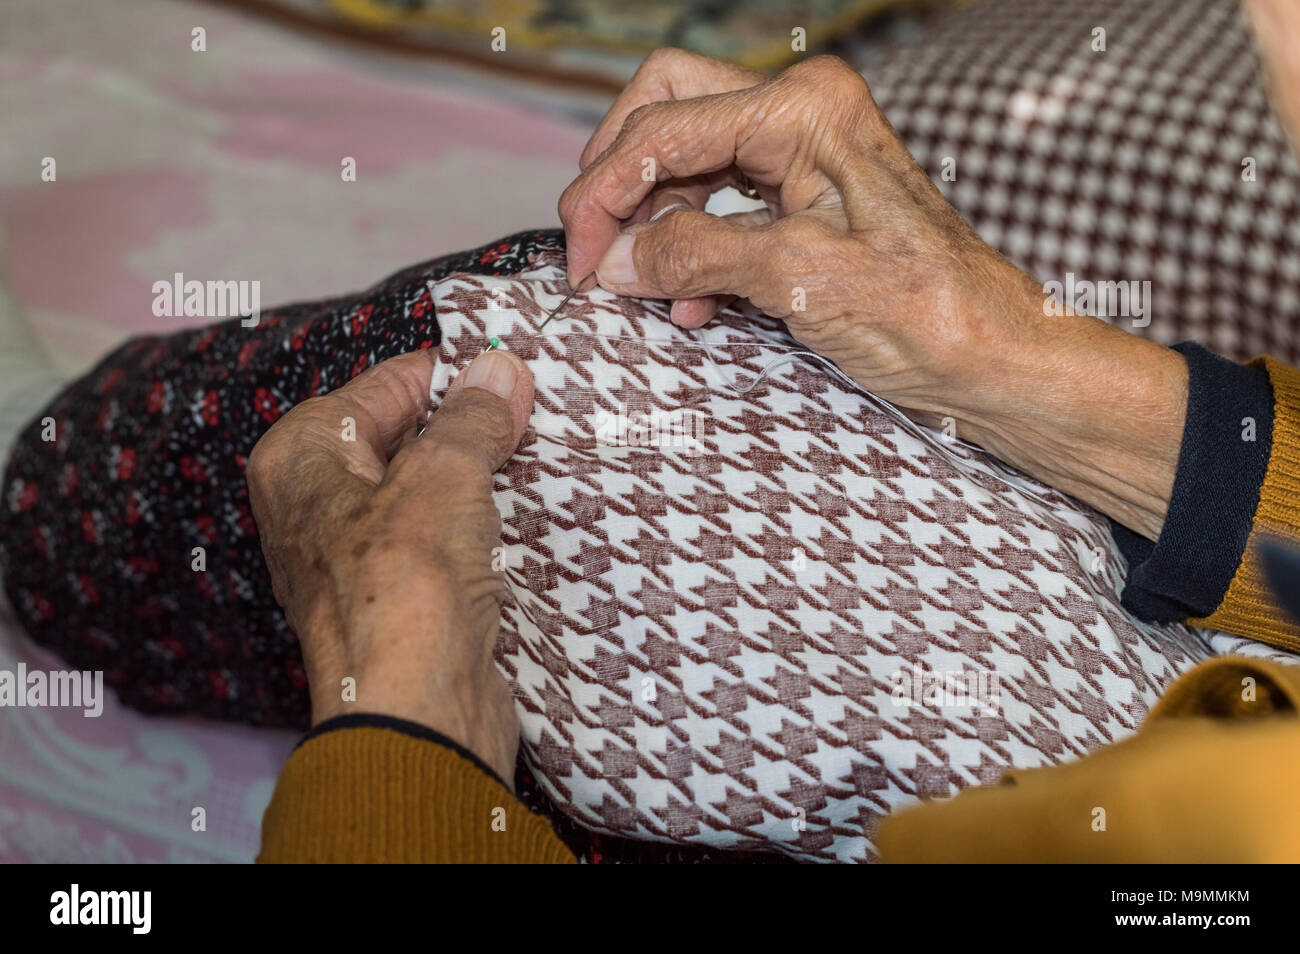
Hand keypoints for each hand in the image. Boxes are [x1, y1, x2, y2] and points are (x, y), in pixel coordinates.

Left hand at [246, 348, 533, 785]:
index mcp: (301, 459)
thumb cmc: (405, 585)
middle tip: (534, 405)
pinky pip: (442, 538)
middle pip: (403, 438)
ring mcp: (356, 556)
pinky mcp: (400, 598)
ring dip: (480, 475)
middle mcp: (316, 504)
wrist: (414, 711)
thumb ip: (473, 417)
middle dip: (467, 425)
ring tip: (540, 449)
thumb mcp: (444, 475)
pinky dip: (480, 523)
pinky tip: (528, 511)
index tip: (510, 365)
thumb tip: (500, 371)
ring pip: (427, 491)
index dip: (449, 374)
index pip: (383, 387)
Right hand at [560, 50, 1186, 538]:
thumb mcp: (802, 281)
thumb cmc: (931, 313)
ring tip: (645, 289)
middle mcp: (801, 114)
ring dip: (653, 222)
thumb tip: (614, 260)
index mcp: (804, 111)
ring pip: (686, 160)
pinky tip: (690, 300)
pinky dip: (689, 246)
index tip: (576, 257)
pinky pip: (718, 203)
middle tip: (591, 251)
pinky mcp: (804, 196)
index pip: (664, 127)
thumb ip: (697, 256)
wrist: (996, 357)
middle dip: (618, 179)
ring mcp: (803, 152)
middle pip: (666, 112)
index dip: (605, 191)